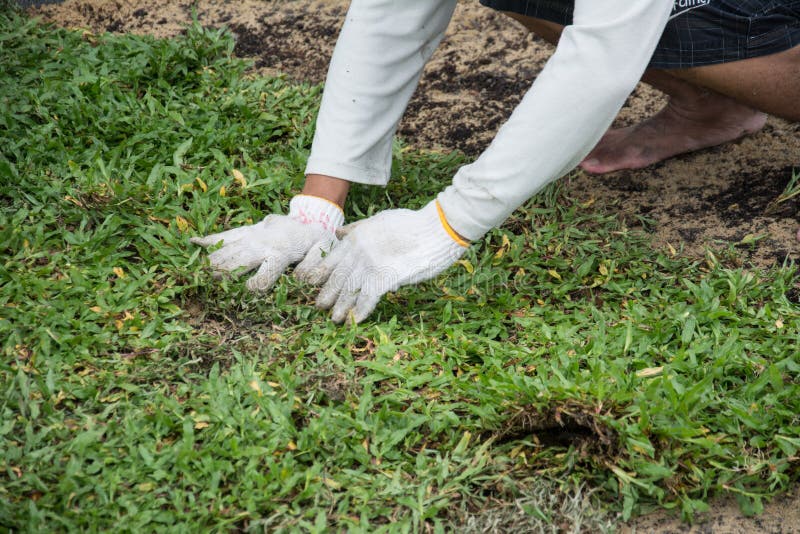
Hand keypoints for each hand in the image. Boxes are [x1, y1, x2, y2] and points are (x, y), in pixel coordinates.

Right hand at [191, 195, 343, 291]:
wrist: (308, 218)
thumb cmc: (316, 241)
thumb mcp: (323, 250)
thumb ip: (316, 263)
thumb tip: (302, 278)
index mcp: (281, 252)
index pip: (267, 271)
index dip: (258, 282)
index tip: (250, 290)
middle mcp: (263, 244)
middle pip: (241, 258)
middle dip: (226, 269)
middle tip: (210, 280)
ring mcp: (253, 236)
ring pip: (230, 247)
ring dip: (214, 258)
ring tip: (199, 269)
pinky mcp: (247, 231)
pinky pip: (228, 235)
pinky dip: (211, 239)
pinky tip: (193, 242)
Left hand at [295, 200, 468, 322]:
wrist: (436, 228)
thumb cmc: (412, 224)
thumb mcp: (380, 220)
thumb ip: (358, 228)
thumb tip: (339, 233)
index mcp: (357, 237)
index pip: (331, 258)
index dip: (320, 273)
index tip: (311, 284)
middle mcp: (359, 251)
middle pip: (337, 276)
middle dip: (327, 294)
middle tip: (318, 307)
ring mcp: (371, 264)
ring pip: (350, 289)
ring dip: (341, 307)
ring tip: (335, 319)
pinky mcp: (386, 276)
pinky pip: (369, 297)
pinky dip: (361, 311)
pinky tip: (355, 321)